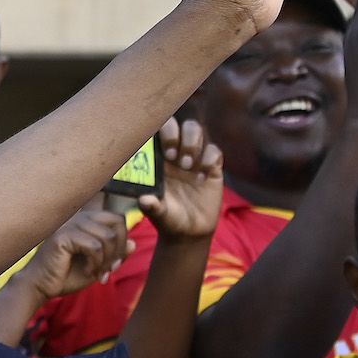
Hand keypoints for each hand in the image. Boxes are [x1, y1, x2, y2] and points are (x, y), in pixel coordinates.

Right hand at [16, 206, 132, 300]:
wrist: (41, 286)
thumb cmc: (67, 275)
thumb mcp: (98, 264)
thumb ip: (114, 254)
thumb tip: (133, 244)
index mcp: (86, 220)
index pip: (117, 218)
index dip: (123, 238)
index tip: (115, 260)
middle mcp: (79, 217)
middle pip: (117, 221)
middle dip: (119, 248)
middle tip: (110, 268)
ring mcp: (70, 224)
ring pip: (107, 236)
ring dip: (107, 259)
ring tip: (98, 273)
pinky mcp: (63, 236)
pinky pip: (94, 246)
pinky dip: (96, 263)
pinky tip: (88, 272)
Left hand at [140, 117, 223, 240]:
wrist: (190, 232)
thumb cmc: (168, 219)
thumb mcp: (158, 214)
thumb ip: (152, 207)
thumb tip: (144, 200)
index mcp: (157, 160)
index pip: (155, 132)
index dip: (158, 134)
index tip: (160, 152)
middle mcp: (174, 155)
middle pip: (176, 125)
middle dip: (175, 135)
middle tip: (173, 157)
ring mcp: (194, 159)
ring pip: (194, 130)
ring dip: (191, 143)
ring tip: (187, 167)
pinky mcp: (212, 167)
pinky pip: (214, 150)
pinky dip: (209, 158)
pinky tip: (203, 177)